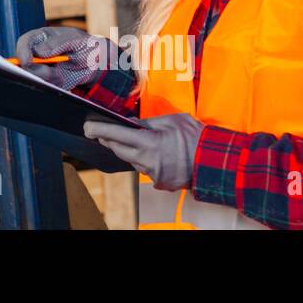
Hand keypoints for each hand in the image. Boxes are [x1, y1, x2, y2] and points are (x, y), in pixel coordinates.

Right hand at [14, 26, 118, 89]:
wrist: (98, 63)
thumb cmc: (87, 45)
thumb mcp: (76, 40)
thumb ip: (58, 43)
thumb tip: (40, 51)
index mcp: (42, 38)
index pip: (25, 42)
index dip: (22, 51)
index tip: (27, 61)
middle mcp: (39, 53)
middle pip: (25, 62)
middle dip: (35, 70)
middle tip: (49, 73)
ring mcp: (43, 67)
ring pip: (34, 76)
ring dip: (47, 79)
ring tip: (62, 76)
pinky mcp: (49, 80)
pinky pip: (46, 85)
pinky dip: (54, 85)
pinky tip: (64, 79)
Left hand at [83, 112, 204, 190]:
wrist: (215, 162)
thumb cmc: (196, 138)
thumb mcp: (172, 120)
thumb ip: (147, 122)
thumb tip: (129, 123)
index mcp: (149, 143)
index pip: (116, 135)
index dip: (98, 130)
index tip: (87, 127)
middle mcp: (148, 161)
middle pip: (118, 150)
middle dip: (108, 140)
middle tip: (99, 131)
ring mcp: (154, 174)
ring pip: (131, 160)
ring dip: (126, 150)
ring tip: (124, 139)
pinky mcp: (160, 182)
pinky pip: (144, 169)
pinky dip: (142, 159)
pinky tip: (147, 151)